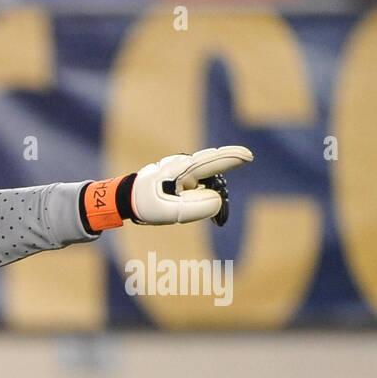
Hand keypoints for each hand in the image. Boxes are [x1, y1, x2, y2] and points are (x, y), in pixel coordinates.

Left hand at [130, 145, 252, 225]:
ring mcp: (188, 170)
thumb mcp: (168, 211)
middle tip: (220, 219)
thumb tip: (217, 200)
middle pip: (215, 175)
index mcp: (181, 169)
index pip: (211, 161)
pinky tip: (213, 217)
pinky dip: (208, 200)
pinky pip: (205, 187)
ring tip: (211, 221)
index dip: (231, 158)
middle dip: (219, 194)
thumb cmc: (145, 203)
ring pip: (211, 183)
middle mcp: (187, 166)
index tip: (248, 156)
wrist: (129, 198)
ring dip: (212, 200)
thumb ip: (194, 207)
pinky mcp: (188, 177)